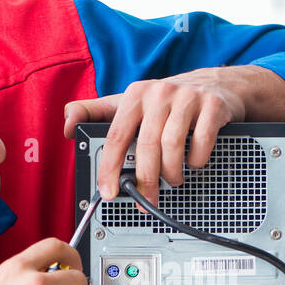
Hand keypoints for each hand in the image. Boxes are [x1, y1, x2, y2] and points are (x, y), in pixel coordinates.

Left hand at [63, 68, 245, 209]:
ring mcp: (187, 98)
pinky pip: (201, 141)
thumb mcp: (131, 102)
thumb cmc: (168, 101)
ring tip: (172, 181)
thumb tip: (67, 125)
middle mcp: (159, 93)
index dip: (110, 168)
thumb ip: (96, 113)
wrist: (217, 85)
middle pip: (146, 145)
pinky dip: (196, 160)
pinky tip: (193, 163)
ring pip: (172, 145)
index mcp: (135, 95)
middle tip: (145, 200)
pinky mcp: (213, 105)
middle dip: (145, 180)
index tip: (109, 192)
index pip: (116, 135)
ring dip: (171, 173)